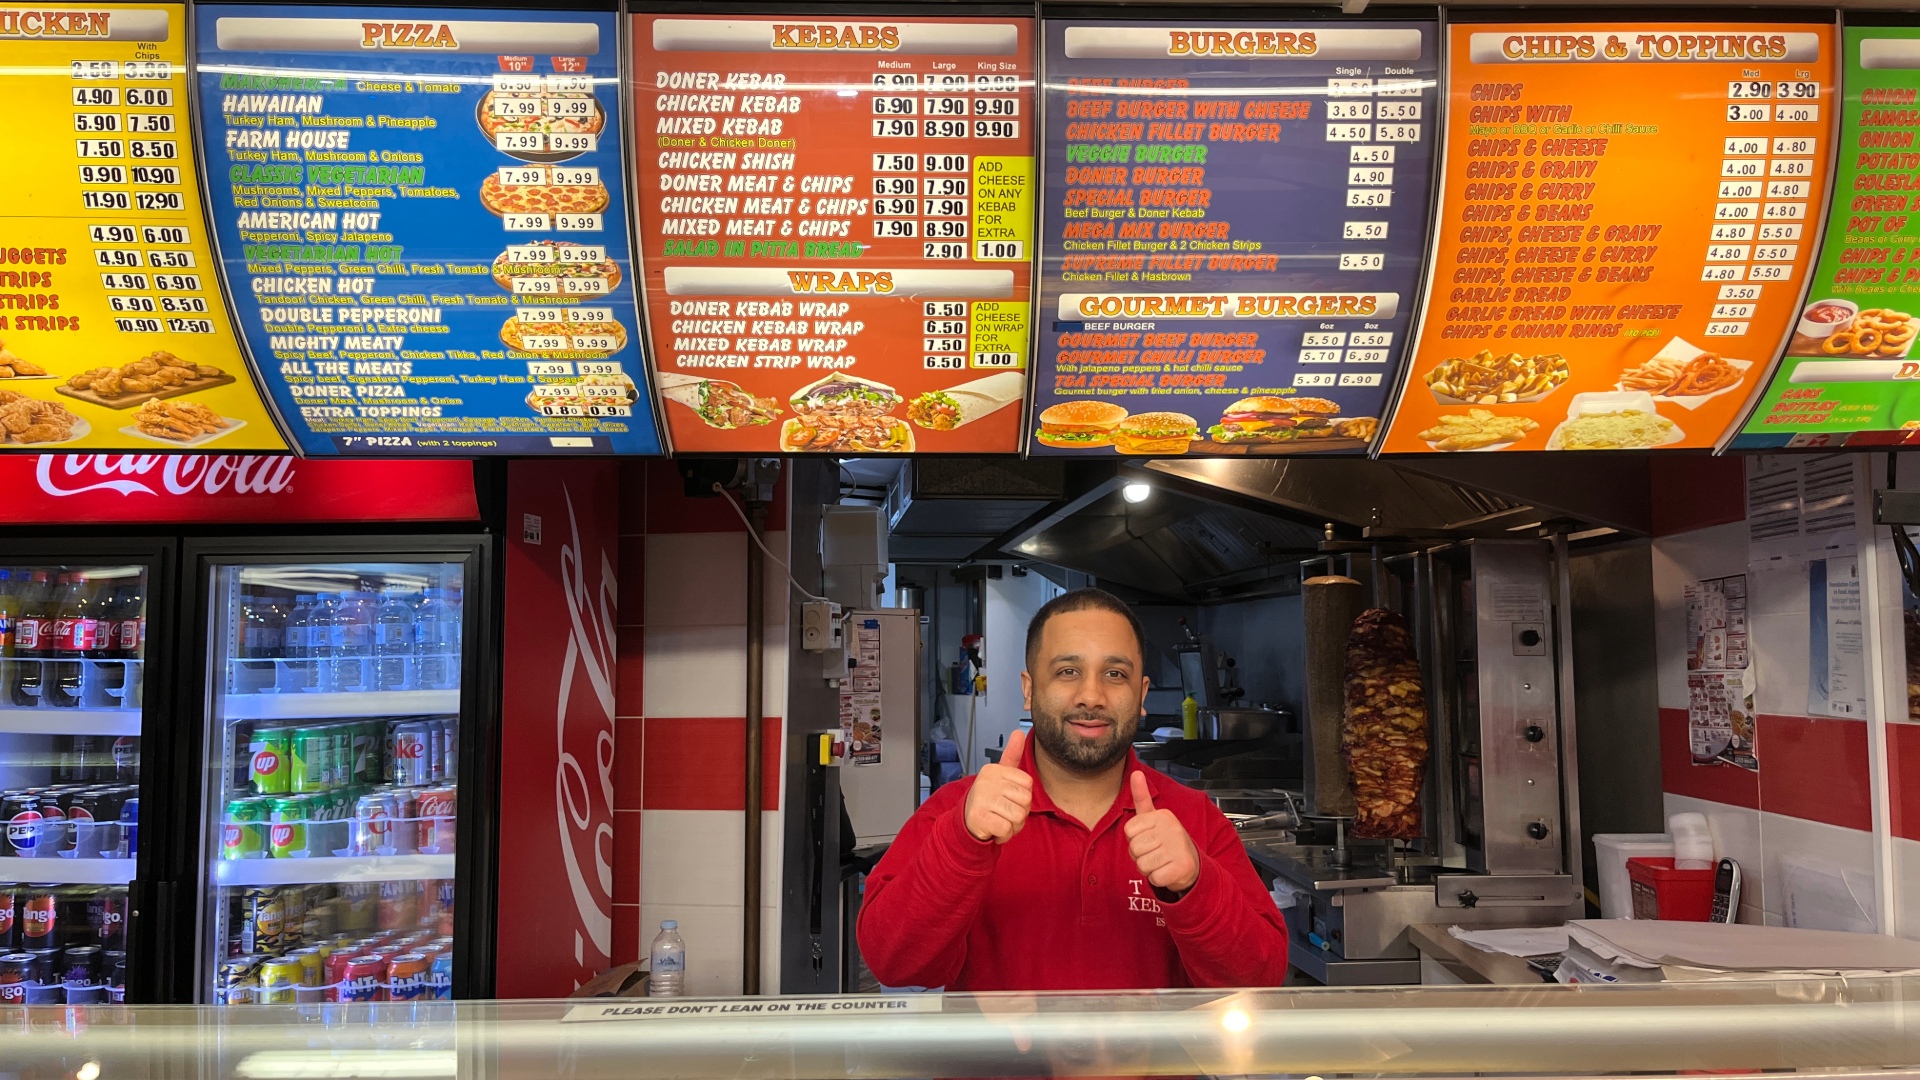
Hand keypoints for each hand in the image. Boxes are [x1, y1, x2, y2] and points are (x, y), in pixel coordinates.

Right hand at [964, 729, 1033, 842]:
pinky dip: (1004, 834)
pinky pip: (1007, 829)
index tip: (1009, 798)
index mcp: (994, 770)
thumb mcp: (1000, 774)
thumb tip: (1019, 732)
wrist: (966, 821)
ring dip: (1013, 825)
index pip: (1028, 783)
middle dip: (1019, 812)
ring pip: (1018, 816)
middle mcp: (987, 781)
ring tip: (1000, 820)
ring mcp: (982, 799)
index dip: (1023, 796)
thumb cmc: (988, 798)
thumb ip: (1012, 755)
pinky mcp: (979, 817)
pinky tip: (994, 829)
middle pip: (1026, 800)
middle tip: (1004, 812)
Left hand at [1124, 772, 1199, 893]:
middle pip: (1134, 849)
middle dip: (1140, 856)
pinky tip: (1167, 871)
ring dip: (1148, 868)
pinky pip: (1154, 878)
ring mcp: (1178, 848)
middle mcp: (1172, 829)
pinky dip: (1157, 879)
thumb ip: (1142, 797)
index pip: (1128, 831)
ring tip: (1161, 862)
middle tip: (1155, 853)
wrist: (1192, 864)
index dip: (1134, 839)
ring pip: (1142, 865)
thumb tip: (1135, 773)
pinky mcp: (1181, 868)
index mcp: (1162, 815)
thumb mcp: (1154, 817)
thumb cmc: (1167, 840)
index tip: (1148, 839)